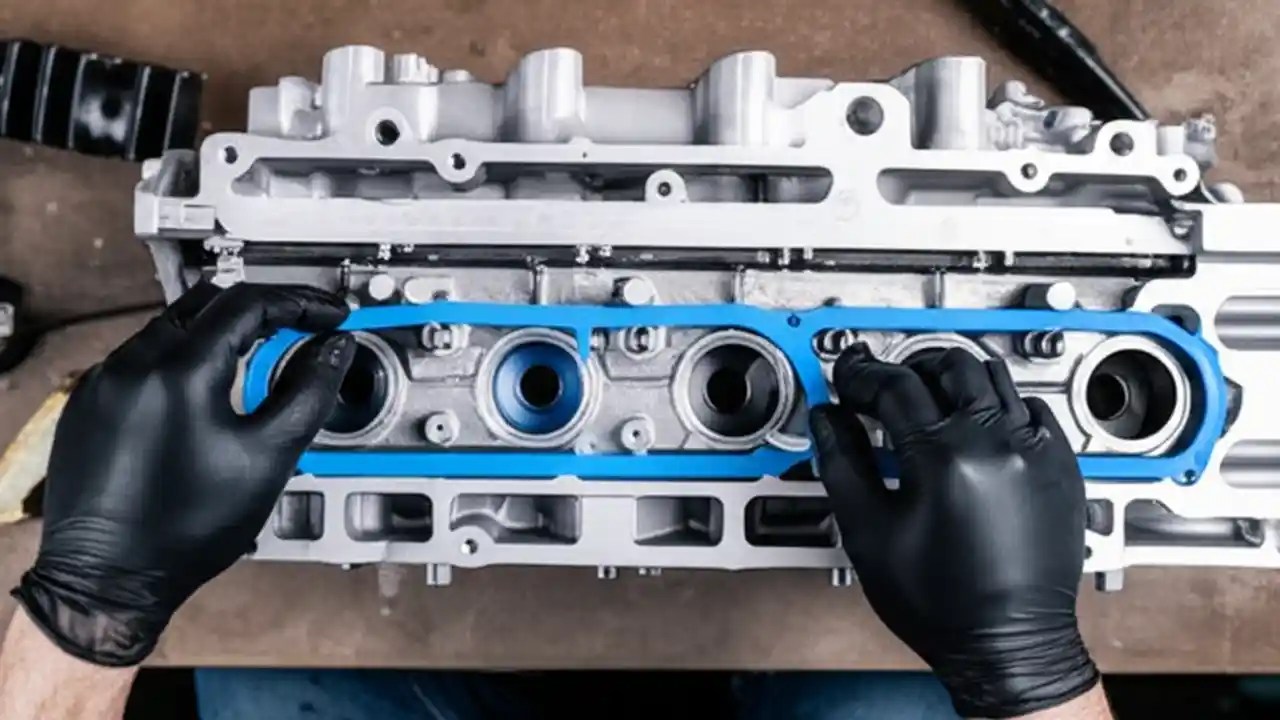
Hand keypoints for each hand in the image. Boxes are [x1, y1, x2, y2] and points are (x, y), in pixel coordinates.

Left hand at [11, 283, 353, 666]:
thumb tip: (333, 350)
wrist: (107, 579)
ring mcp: (105, 381)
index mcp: (180, 371)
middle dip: (263, 309)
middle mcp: (134, 364)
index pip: (249, 304)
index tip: (329, 314)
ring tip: (260, 363)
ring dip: (223, 334)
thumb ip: (308, 392)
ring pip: (174, 327)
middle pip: (209, 303)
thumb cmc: (184, 530)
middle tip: (301, 328)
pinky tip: (208, 392)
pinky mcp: (90, 402)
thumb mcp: (268, 458)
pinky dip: (186, 358)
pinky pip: (145, 357)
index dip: (300, 302)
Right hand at [810, 345, 1098, 717]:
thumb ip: (843, 463)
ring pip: (995, 376)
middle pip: (948, 364)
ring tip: (929, 396)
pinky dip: (999, 404)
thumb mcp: (869, 533)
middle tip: (885, 384)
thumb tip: (829, 419)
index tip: (848, 376)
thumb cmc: (942, 603)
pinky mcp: (1061, 465)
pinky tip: (978, 424)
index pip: (894, 385)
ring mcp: (1035, 451)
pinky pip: (1031, 407)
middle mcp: (996, 443)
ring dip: (954, 378)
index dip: (861, 374)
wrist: (1009, 644)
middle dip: (908, 366)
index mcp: (943, 458)